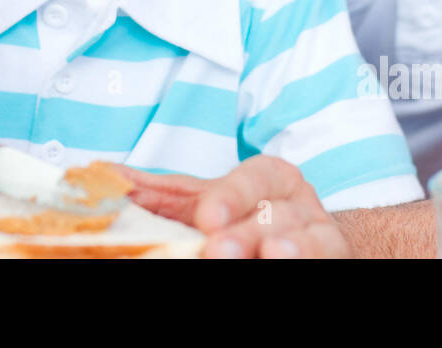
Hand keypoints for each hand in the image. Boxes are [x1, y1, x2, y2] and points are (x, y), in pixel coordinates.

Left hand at [121, 156, 351, 257]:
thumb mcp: (205, 201)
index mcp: (271, 177)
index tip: (207, 217)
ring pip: (303, 243)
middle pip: (275, 217)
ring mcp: (323, 237)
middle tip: (218, 248)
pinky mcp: (335, 262)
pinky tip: (284, 265)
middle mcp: (301, 204)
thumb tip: (105, 176)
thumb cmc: (247, 220)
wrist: (307, 245)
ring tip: (271, 257)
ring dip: (284, 252)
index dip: (232, 195)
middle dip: (247, 233)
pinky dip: (303, 265)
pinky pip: (320, 264)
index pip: (256, 178)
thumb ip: (160, 193)